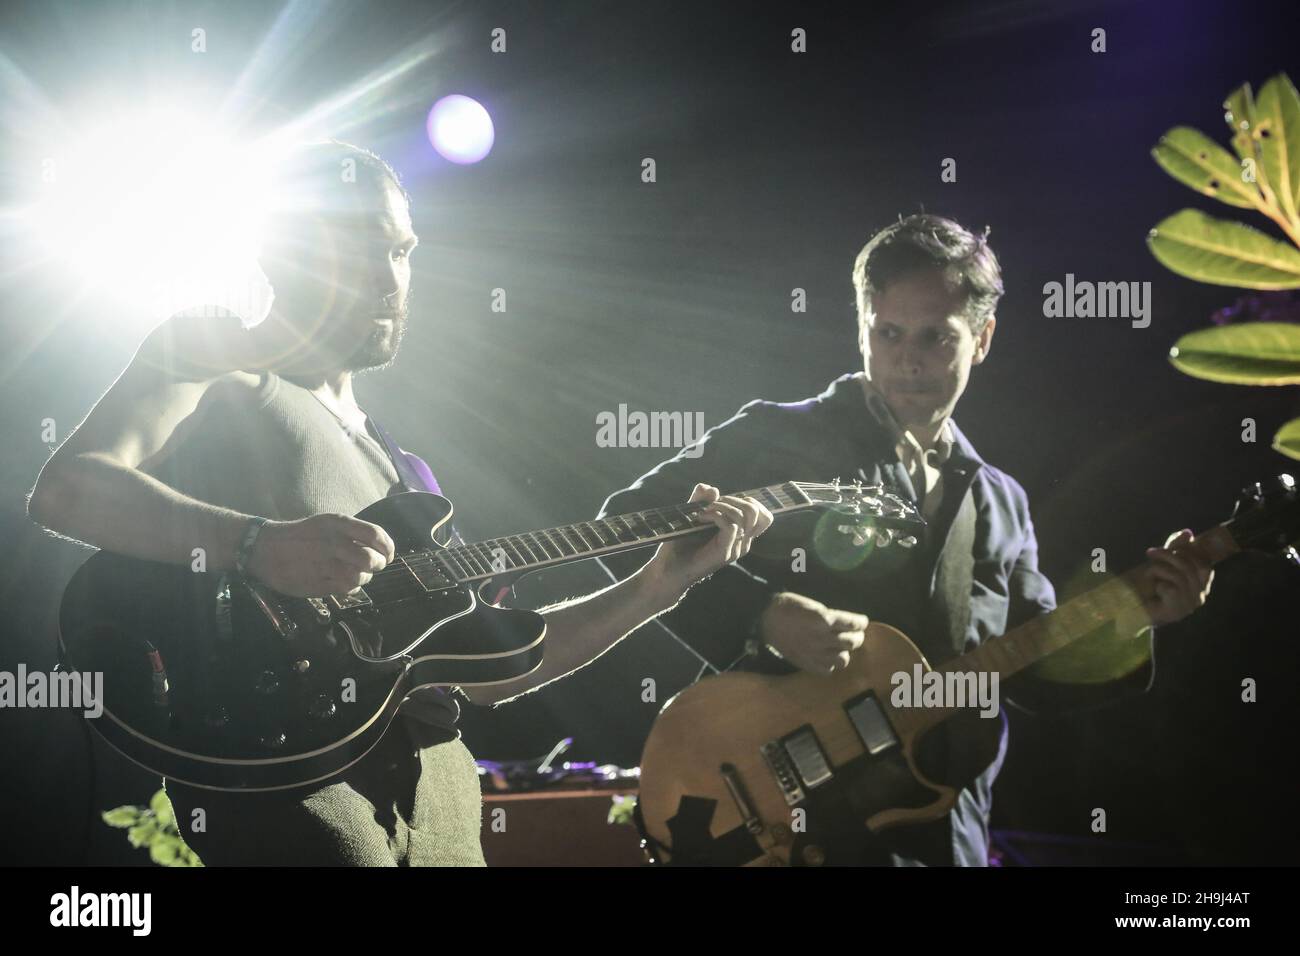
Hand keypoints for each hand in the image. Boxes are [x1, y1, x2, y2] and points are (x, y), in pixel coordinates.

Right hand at [246, 513, 395, 597]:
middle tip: (374, 566)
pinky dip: (352, 588)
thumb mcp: (325, 523)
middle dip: (379, 565)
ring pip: (361, 577)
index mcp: (337, 524)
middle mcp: (333, 543)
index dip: (388, 548)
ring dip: (364, 578)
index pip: (375, 535)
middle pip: (372, 559)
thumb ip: (351, 532)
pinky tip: (345, 583)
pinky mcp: (318, 583)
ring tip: (356, 575)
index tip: (388, 554)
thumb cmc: (300, 536)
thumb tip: (378, 547)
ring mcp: (325, 564)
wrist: (264, 548)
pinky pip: (347, 589)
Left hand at [642, 483, 772, 596]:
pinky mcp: (724, 553)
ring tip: (704, 511)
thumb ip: (701, 500)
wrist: (668, 570)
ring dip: (722, 506)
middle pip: (757, 513)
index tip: (724, 502)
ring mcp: (735, 549)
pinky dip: (714, 515)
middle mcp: (741, 542)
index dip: (750, 502)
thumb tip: (712, 488)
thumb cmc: (679, 545)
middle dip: (734, 500)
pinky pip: (730, 526)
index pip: (764, 516)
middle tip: (712, 505)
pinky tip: (700, 518)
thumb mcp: (690, 516)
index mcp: (740, 534)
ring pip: (743, 517)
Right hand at [758, 592, 869, 673]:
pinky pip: (828, 670)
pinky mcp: (807, 664)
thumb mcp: (812, 604)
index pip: (852, 623)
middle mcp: (822, 638)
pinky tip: (827, 657)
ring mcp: (815, 653)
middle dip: (857, 637)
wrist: (764, 620)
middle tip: (855, 634)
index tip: (862, 622)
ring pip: (843, 659)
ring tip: (841, 647)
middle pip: (852, 642)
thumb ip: (829, 615)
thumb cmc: (788, 606)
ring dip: (845, 652)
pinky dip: (831, 664)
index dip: (860, 622)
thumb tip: (844, 622)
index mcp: (824, 619)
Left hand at [1121, 528, 1214, 632]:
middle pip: (1190, 566)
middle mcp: (1200, 595)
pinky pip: (1171, 588)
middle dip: (1168, 556)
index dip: (1188, 551)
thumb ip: (1175, 548)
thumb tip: (1188, 532)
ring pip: (1179, 576)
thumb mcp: (1163, 562)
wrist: (1132, 608)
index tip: (1170, 546)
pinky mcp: (1178, 610)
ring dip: (1159, 570)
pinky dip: (1158, 584)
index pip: (1203, 563)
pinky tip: (1154, 589)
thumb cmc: (1149, 585)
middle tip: (1150, 552)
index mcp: (1201, 583)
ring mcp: (1190, 604)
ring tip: (1147, 573)